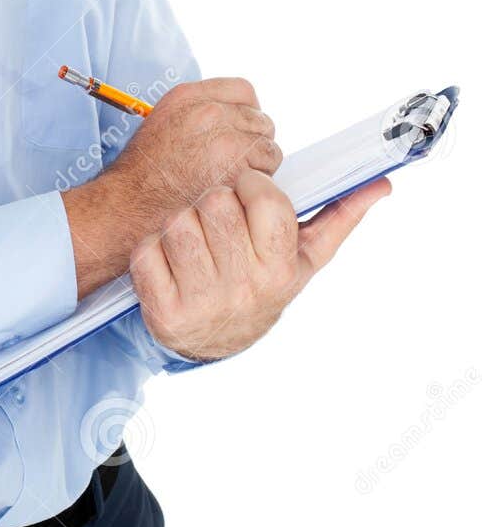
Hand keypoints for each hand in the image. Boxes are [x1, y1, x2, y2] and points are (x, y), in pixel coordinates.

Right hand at [107, 77, 281, 220]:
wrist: (127, 207)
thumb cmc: (142, 173)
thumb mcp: (163, 123)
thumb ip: (200, 114)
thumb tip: (236, 120)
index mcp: (189, 96)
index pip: (243, 91)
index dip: (248, 112)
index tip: (242, 130)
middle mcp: (209, 113)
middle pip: (261, 121)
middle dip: (254, 142)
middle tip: (237, 164)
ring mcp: (225, 142)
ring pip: (269, 149)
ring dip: (259, 166)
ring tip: (233, 182)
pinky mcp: (236, 172)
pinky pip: (267, 175)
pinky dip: (256, 187)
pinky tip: (233, 196)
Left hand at [129, 168, 391, 360]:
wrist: (217, 341)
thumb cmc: (263, 283)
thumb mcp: (303, 257)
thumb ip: (340, 217)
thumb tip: (379, 185)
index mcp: (281, 268)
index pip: (265, 197)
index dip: (252, 185)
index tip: (249, 196)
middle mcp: (245, 287)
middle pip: (216, 202)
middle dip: (214, 202)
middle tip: (220, 223)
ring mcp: (203, 301)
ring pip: (179, 222)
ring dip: (182, 224)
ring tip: (197, 243)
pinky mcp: (164, 312)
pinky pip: (147, 251)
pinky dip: (152, 251)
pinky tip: (170, 265)